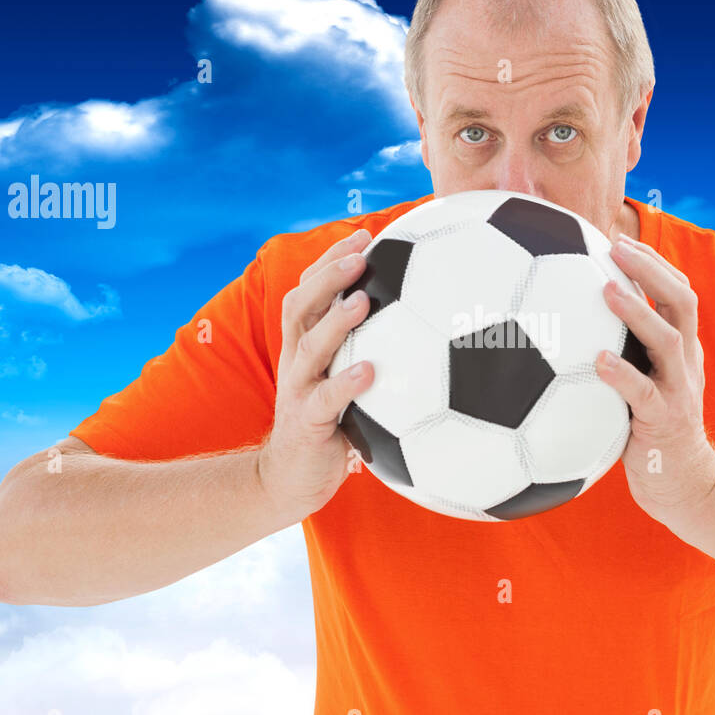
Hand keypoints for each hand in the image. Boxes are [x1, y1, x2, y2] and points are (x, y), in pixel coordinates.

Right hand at [257, 228, 375, 522]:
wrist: (291, 479)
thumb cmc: (330, 427)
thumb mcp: (344, 384)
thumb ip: (369, 354)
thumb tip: (423, 329)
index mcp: (306, 346)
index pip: (309, 291)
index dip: (329, 261)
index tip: (363, 235)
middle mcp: (298, 361)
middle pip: (301, 305)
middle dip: (328, 274)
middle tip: (361, 253)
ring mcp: (299, 390)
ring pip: (310, 346)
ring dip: (336, 321)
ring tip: (364, 301)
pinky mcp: (307, 423)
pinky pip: (326, 400)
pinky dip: (347, 383)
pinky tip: (371, 372)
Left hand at [595, 233, 714, 527]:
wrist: (685, 486)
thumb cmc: (651, 432)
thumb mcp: (643, 385)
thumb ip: (624, 355)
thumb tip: (574, 329)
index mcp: (681, 349)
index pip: (678, 291)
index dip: (653, 261)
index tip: (618, 238)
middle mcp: (685, 362)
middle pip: (683, 300)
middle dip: (652, 268)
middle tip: (615, 245)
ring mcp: (679, 390)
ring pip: (667, 339)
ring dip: (638, 311)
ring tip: (607, 290)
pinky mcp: (665, 420)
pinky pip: (644, 392)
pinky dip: (622, 373)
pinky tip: (597, 361)